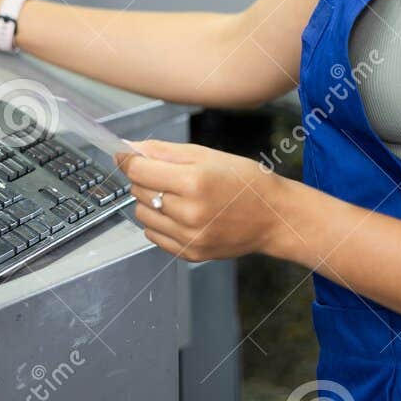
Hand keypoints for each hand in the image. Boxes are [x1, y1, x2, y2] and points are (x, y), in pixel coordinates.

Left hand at [114, 139, 292, 261]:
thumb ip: (165, 151)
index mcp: (194, 182)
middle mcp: (189, 212)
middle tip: (165, 174)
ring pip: (142, 215)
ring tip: (175, 196)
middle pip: (139, 191)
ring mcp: (189, 237)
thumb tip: (129, 147)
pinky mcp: (190, 253)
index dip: (128, 160)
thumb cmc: (245, 181)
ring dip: (150, 202)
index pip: (138, 171)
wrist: (273, 217)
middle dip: (145, 179)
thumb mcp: (207, 155)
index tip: (126, 156)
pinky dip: (160, 222)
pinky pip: (154, 236)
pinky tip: (180, 214)